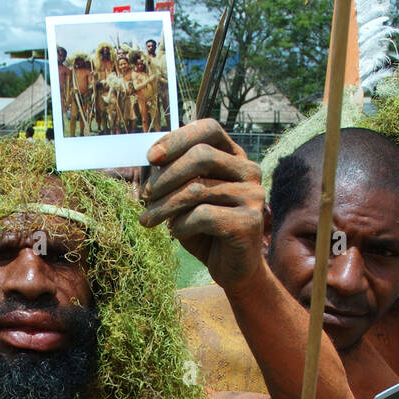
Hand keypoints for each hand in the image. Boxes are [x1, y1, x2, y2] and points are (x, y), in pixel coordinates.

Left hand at [140, 119, 265, 287]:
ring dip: (164, 205)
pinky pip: (203, 216)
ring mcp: (253, 195)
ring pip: (197, 189)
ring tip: (148, 219)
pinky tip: (175, 233)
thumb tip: (152, 161)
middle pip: (201, 156)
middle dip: (166, 176)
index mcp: (235, 157)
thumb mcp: (186, 200)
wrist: (233, 268)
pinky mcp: (249, 222)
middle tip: (145, 195)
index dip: (178, 139)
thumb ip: (175, 178)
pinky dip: (181, 225)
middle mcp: (249, 171)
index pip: (210, 129)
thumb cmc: (205, 230)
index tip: (151, 157)